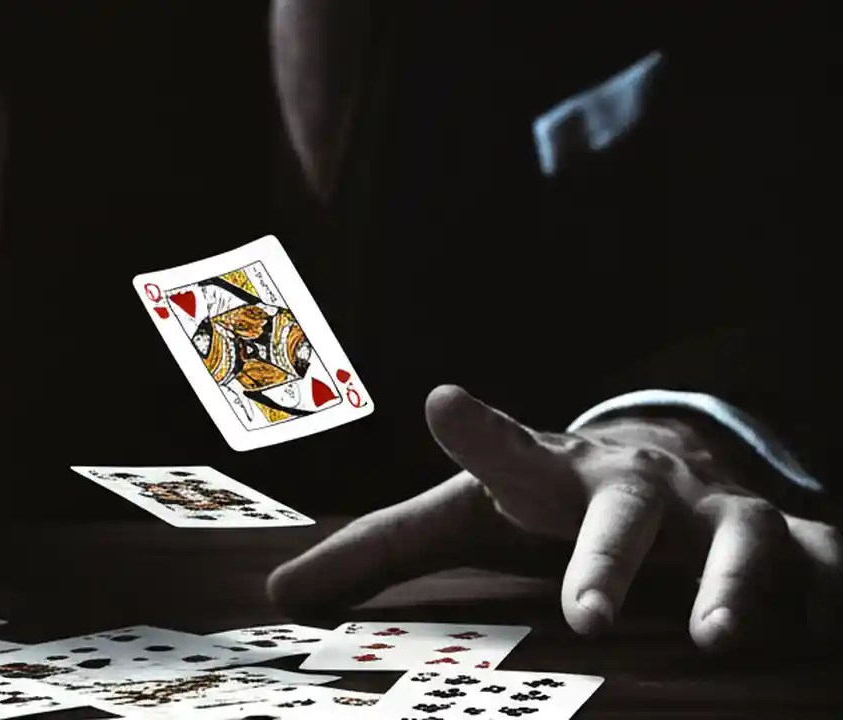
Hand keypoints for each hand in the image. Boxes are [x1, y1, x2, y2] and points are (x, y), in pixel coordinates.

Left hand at [267, 385, 839, 651]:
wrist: (649, 457)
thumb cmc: (541, 496)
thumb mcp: (462, 518)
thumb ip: (376, 552)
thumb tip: (275, 595)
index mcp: (546, 476)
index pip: (505, 451)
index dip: (478, 432)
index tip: (443, 404)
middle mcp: (630, 486)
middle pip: (620, 512)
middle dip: (608, 557)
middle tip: (584, 612)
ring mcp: (708, 512)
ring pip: (734, 537)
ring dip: (730, 583)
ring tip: (716, 637)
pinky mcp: (775, 538)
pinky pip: (818, 560)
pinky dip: (830, 590)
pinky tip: (829, 626)